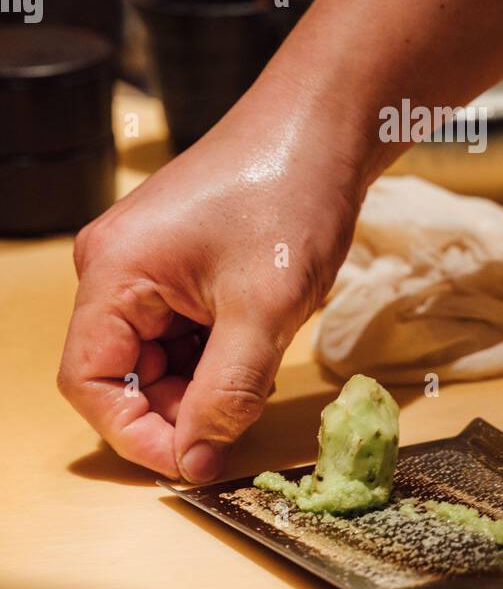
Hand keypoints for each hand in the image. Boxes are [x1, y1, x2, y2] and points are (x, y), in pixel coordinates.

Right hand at [58, 77, 366, 481]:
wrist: (326, 124)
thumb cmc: (292, 195)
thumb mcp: (265, 310)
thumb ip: (228, 392)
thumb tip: (199, 460)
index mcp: (113, 272)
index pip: (90, 382)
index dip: (136, 434)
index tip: (194, 464)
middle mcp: (115, 266)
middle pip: (122, 371)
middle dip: (177, 408)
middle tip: (238, 423)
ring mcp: (146, 260)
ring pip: (158, 354)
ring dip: (202, 380)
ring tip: (258, 370)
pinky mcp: (177, 258)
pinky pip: (180, 327)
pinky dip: (215, 351)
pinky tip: (256, 343)